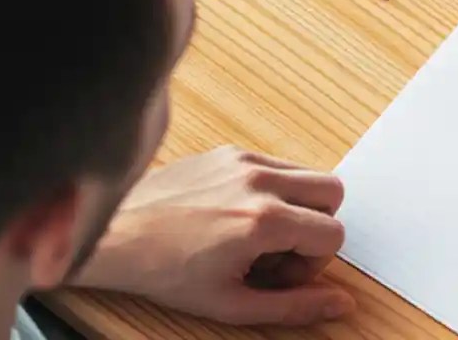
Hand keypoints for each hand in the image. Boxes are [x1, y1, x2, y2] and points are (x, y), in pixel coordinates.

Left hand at [72, 146, 353, 325]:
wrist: (117, 236)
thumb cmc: (165, 270)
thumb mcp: (233, 304)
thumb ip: (295, 307)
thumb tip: (340, 304)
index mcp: (264, 220)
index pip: (334, 233)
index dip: (315, 262)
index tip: (283, 274)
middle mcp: (259, 181)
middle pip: (332, 191)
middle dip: (316, 226)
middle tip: (280, 251)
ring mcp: (243, 160)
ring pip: (306, 174)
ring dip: (296, 205)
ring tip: (257, 234)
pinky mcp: (227, 151)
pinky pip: (275, 164)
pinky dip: (271, 189)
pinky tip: (238, 215)